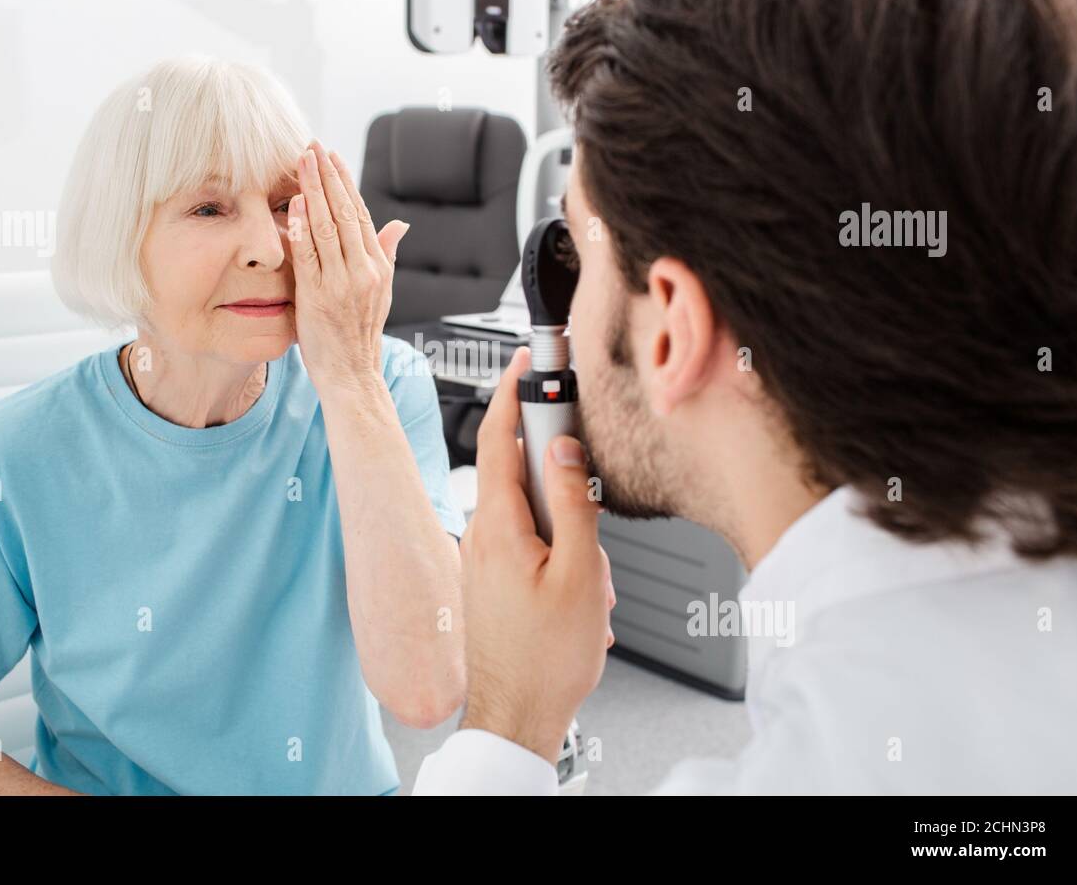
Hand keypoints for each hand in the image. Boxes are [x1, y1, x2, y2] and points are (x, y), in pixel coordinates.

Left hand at [286, 140, 408, 392]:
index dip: (345, 182)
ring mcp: (342, 284)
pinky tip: (294, 205)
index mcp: (378, 266)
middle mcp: (364, 271)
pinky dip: (302, 229)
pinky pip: (309, 257)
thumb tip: (400, 225)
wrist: (353, 374)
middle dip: (327, 176)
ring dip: (313, 192)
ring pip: (327, 228)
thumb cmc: (361, 334)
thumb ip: (387, 254)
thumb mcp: (382, 291)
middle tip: (313, 146)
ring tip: (301, 163)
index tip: (332, 156)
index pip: (360, 213)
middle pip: (344, 213)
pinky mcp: (319, 297)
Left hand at [457, 345, 615, 764]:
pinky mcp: (494, 581)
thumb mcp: (580, 573)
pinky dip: (563, 563)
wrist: (517, 717)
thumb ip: (573, 502)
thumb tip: (562, 447)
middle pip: (527, 478)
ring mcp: (486, 561)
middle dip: (568, 496)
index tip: (526, 361)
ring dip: (573, 542)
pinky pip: (533, 549)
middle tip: (593, 539)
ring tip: (590, 589)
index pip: (497, 437)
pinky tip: (579, 600)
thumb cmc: (545, 660)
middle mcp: (482, 537)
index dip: (511, 391)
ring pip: (537, 519)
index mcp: (498, 525)